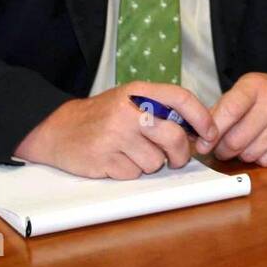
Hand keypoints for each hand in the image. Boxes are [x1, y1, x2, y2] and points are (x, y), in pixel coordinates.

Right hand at [14, 82, 217, 179]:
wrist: (57, 129)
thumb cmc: (102, 117)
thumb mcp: (130, 101)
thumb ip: (161, 110)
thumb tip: (198, 132)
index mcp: (138, 92)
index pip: (181, 98)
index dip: (202, 118)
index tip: (210, 134)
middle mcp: (128, 110)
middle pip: (174, 137)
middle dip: (180, 154)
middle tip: (174, 158)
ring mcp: (114, 135)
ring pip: (155, 161)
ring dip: (149, 164)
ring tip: (131, 152)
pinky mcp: (103, 159)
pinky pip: (134, 174)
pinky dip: (130, 172)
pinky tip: (116, 160)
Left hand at [208, 72, 266, 166]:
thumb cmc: (265, 96)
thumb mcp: (243, 90)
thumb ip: (220, 110)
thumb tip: (199, 138)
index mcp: (256, 86)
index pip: (229, 111)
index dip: (211, 132)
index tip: (202, 143)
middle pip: (235, 141)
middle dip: (222, 148)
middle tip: (222, 145)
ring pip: (247, 155)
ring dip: (240, 154)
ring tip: (246, 141)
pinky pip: (263, 162)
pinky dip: (257, 158)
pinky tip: (262, 145)